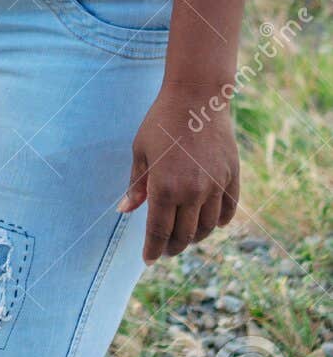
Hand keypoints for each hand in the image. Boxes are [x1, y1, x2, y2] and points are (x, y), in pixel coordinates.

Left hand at [118, 84, 239, 263]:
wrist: (197, 97)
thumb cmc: (161, 121)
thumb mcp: (141, 151)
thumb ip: (136, 184)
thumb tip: (124, 211)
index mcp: (164, 187)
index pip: (158, 232)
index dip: (152, 249)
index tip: (149, 259)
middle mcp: (191, 192)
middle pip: (183, 235)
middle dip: (172, 247)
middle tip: (165, 249)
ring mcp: (214, 186)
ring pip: (206, 227)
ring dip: (195, 237)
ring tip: (185, 236)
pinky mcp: (231, 177)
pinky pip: (227, 211)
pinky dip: (218, 222)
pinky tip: (210, 223)